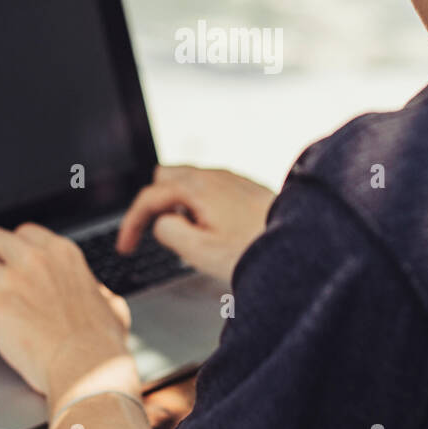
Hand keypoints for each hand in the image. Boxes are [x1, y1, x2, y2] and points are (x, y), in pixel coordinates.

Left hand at [0, 224, 138, 409]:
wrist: (88, 368)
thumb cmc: (103, 344)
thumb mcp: (112, 306)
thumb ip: (99, 292)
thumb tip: (99, 295)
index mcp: (61, 254)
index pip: (25, 233)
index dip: (10, 246)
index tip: (4, 257)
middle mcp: (33, 260)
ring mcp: (9, 281)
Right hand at [116, 165, 275, 284]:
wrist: (301, 247)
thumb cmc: (254, 251)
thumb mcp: (199, 252)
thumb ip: (169, 232)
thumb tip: (162, 223)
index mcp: (197, 189)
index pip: (149, 197)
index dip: (131, 222)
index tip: (126, 246)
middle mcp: (214, 176)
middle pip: (166, 177)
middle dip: (154, 203)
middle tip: (156, 233)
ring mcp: (232, 178)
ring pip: (190, 180)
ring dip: (178, 202)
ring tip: (187, 235)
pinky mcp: (246, 187)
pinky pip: (212, 186)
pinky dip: (200, 202)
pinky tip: (213, 228)